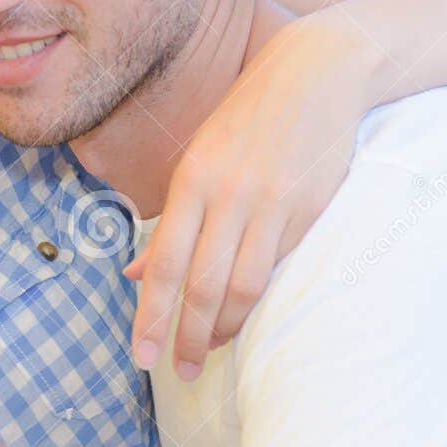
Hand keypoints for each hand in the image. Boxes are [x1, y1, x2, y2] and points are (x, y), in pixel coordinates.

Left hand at [129, 13, 363, 378]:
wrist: (312, 75)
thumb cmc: (243, 122)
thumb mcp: (194, 161)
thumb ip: (168, 222)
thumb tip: (134, 273)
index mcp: (189, 182)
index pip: (164, 264)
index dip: (150, 315)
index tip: (138, 353)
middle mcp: (226, 196)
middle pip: (203, 286)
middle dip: (187, 336)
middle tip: (177, 371)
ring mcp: (270, 205)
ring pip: (244, 286)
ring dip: (225, 329)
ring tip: (209, 354)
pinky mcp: (307, 211)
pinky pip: (279, 266)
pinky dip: (260, 300)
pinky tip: (245, 318)